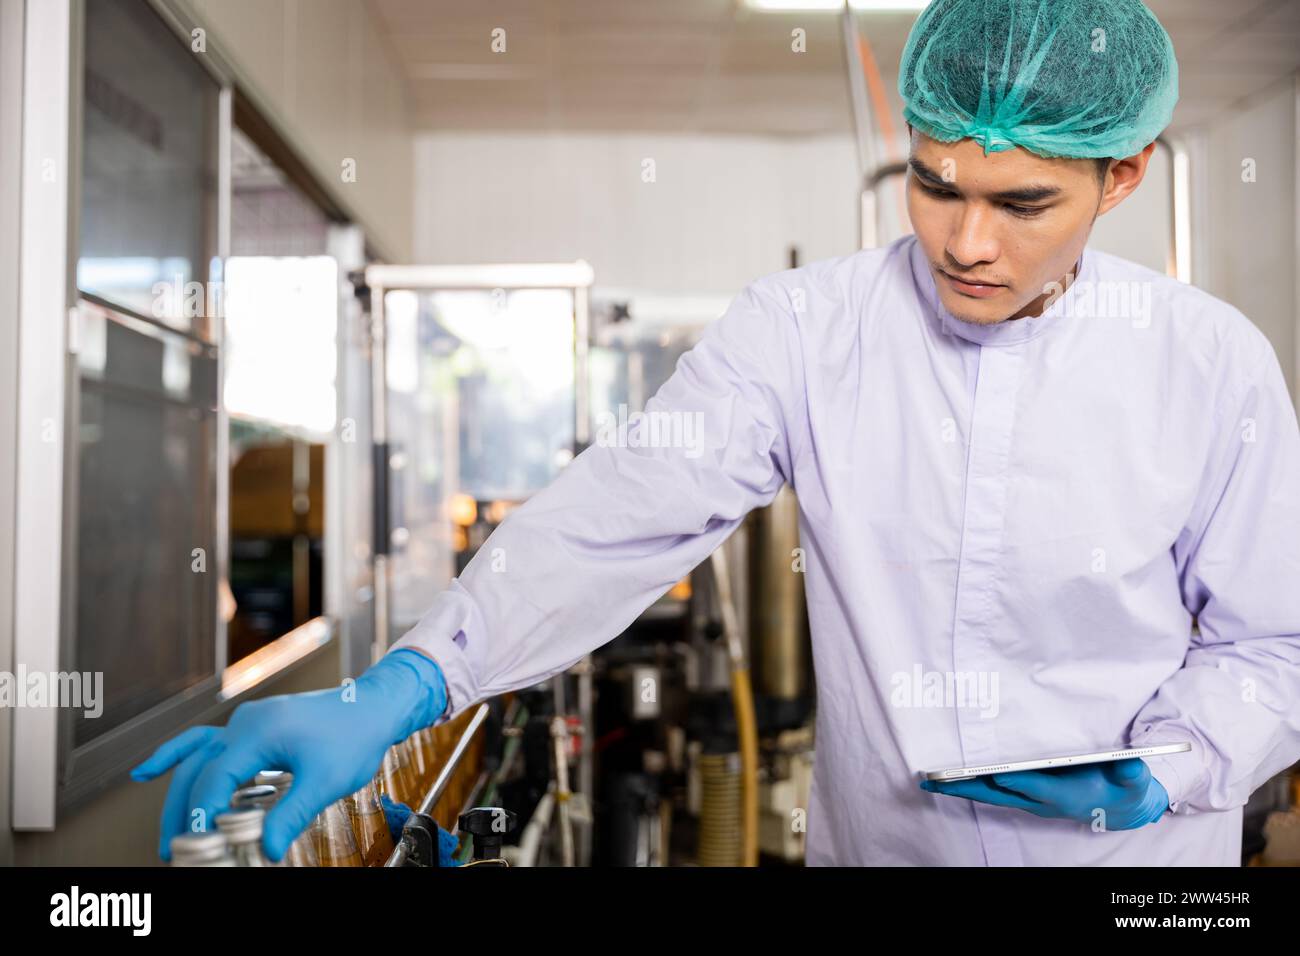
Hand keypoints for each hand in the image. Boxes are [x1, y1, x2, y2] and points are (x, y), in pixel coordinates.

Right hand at [131, 649, 447, 861]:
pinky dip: (177, 758)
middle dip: (183, 813)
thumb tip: (266, 851)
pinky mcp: (253, 729)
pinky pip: (206, 743)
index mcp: (259, 731)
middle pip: (197, 770)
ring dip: (181, 797)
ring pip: (198, 760)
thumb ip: (291, 815)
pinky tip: (146, 772)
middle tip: (174, 853)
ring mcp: (247, 723)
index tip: (199, 845)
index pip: (216, 777)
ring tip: (168, 837)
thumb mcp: (325, 781)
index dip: (203, 813)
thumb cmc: (355, 738)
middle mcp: (245, 723)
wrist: (375, 707)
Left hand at [919, 758, 1169, 830]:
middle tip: (937, 780)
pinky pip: (993, 794)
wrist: (1122, 808)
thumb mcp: (1134, 780)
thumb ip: (1131, 772)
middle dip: (968, 786)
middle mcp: (1042, 802)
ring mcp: (1032, 802)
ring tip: (931, 781)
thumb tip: (1131, 763)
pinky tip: (952, 781)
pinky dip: (971, 787)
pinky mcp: (1027, 798)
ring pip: (991, 796)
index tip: (994, 774)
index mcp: (1064, 794)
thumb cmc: (1124, 788)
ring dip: (962, 789)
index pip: (1034, 786)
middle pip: (999, 794)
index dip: (1015, 780)